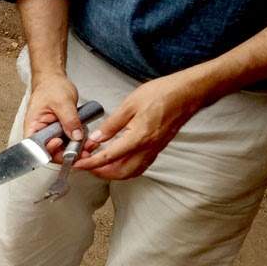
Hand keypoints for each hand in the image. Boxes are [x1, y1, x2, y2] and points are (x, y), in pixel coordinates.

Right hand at [25, 72, 83, 158]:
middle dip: (68, 153)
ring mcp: (51, 134)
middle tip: (84, 151)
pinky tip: (87, 140)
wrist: (54, 81)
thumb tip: (76, 136)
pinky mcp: (60, 132)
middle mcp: (41, 134)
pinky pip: (68, 142)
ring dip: (76, 150)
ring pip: (62, 149)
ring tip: (89, 145)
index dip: (50, 150)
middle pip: (52, 153)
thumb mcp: (62, 102)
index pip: (38, 148)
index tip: (61, 142)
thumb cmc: (51, 88)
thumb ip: (69, 120)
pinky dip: (78, 143)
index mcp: (34, 127)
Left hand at [74, 71, 205, 178]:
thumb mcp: (130, 105)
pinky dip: (124, 167)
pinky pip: (139, 165)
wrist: (189, 93)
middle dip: (100, 172)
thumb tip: (95, 139)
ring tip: (97, 163)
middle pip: (121, 172)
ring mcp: (154, 150)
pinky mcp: (158, 148)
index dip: (91, 163)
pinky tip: (116, 159)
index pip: (109, 157)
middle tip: (86, 164)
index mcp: (139, 137)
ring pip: (131, 172)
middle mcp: (148, 148)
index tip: (78, 164)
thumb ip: (111, 125)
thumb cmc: (163, 94)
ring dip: (112, 172)